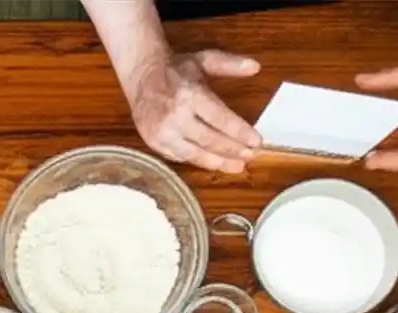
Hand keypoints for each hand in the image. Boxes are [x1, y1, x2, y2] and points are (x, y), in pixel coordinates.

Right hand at [127, 50, 261, 172]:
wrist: (140, 77)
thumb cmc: (175, 70)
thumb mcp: (203, 60)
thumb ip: (229, 64)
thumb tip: (256, 67)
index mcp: (189, 95)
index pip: (220, 119)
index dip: (240, 132)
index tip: (257, 141)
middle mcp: (175, 116)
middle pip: (210, 140)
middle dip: (233, 150)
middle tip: (251, 156)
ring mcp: (162, 133)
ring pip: (195, 154)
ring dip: (219, 162)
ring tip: (237, 166)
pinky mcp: (154, 143)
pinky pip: (180, 157)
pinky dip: (199, 161)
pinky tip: (214, 163)